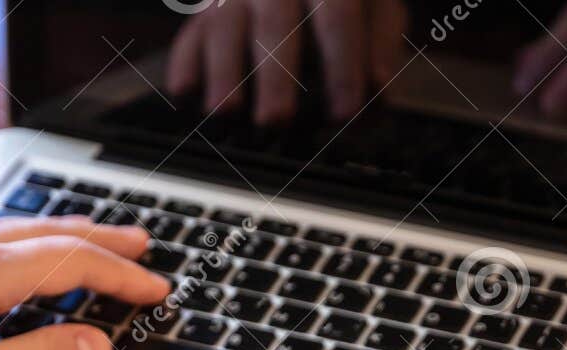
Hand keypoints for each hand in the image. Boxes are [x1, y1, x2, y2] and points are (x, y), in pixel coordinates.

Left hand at [0, 217, 170, 349]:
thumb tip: (95, 344)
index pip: (72, 261)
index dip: (122, 274)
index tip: (156, 287)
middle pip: (44, 233)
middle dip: (98, 237)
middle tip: (140, 240)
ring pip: (8, 232)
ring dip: (56, 235)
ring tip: (86, 240)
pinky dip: (14, 243)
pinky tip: (7, 256)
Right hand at [165, 0, 407, 121]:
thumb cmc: (340, 1)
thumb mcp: (377, 9)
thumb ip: (381, 49)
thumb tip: (378, 92)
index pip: (338, 18)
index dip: (343, 66)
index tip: (346, 114)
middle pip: (274, 24)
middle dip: (274, 76)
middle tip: (275, 120)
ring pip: (224, 28)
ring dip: (223, 73)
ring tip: (225, 113)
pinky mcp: (206, 14)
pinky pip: (189, 36)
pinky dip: (185, 64)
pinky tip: (184, 91)